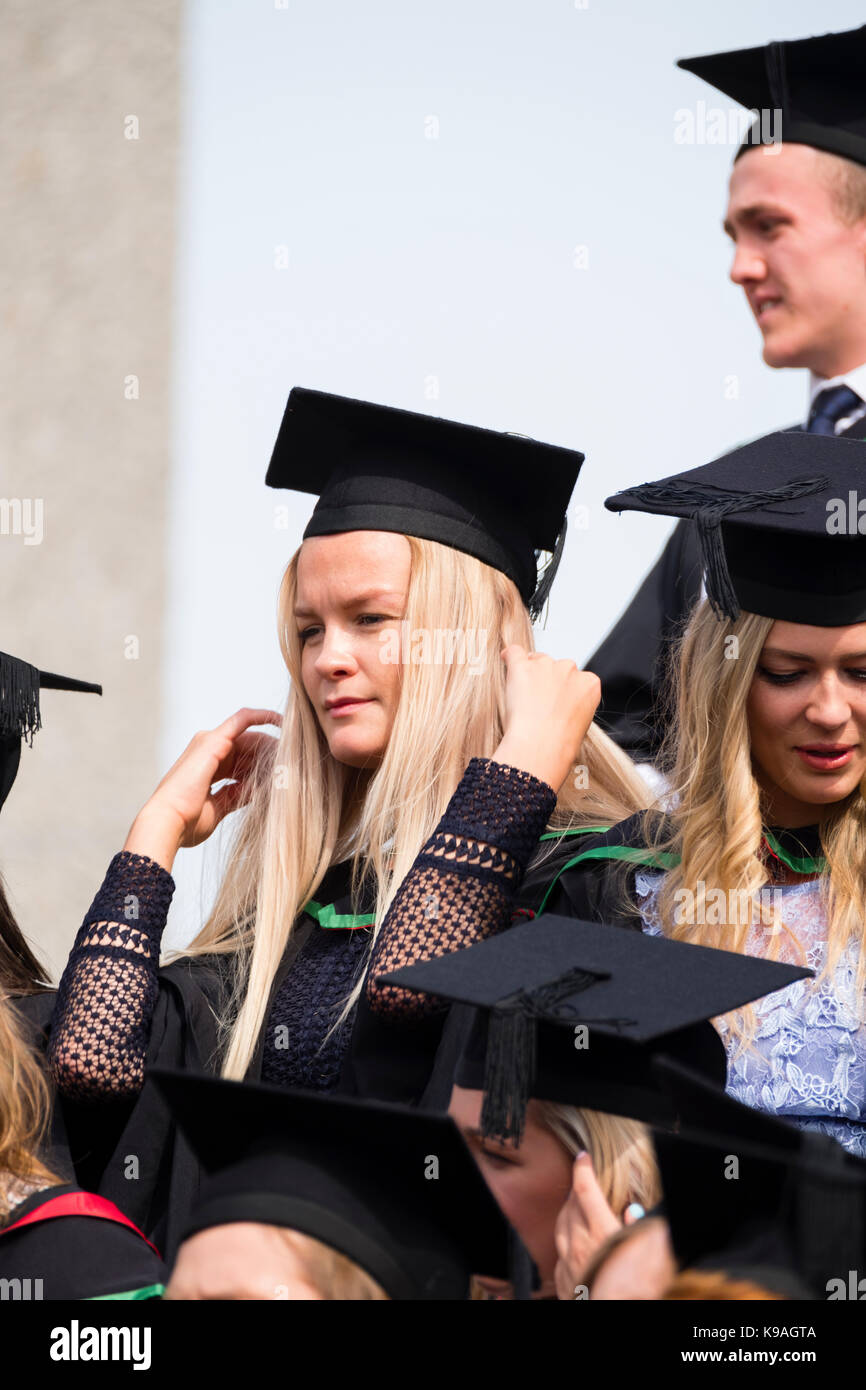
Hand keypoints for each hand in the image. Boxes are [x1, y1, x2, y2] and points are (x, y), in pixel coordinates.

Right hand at [123, 707, 281, 871]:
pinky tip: (282, 721)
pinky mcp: (214, 740)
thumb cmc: (187, 822)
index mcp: (206, 767)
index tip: (282, 773)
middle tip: (293, 766)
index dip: (262, 765)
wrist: (168, 823)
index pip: (243, 761)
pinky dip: (264, 717)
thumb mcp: (219, 807)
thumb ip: (238, 794)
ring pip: (250, 736)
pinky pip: (244, 719)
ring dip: (271, 745)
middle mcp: (207, 750)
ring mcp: (209, 742)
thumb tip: (259, 788)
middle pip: (249, 747)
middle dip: (270, 755)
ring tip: (292, 757)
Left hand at [493, 645, 600, 791]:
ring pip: (536, 661)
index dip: (563, 690)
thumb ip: (574, 706)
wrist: (542, 745)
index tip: (555, 700)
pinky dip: (509, 657)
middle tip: (537, 703)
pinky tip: (506, 661)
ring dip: (530, 674)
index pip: (576, 677)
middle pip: (557, 666)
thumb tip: (562, 706)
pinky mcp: (523, 667)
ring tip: (523, 699)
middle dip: (548, 680)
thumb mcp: (580, 724)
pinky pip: (514, 653)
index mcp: (589, 683)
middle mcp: (570, 669)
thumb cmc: (559, 742)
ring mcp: (546, 665)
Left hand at [553, 1151, 636, 1299]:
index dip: (582, 1169)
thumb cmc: (631, 1288)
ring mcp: (568, 1262)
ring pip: (561, 1226)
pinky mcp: (563, 1280)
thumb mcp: (640, 1251)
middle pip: (570, 1205)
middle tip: (584, 1182)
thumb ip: (634, 1227)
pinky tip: (575, 1242)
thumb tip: (630, 1210)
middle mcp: (580, 1245)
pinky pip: (560, 1251)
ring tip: (577, 1206)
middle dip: (576, 1190)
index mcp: (601, 1233)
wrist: (613, 1310)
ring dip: (568, 1212)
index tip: (583, 1156)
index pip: (584, 1189)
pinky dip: (567, 1240)